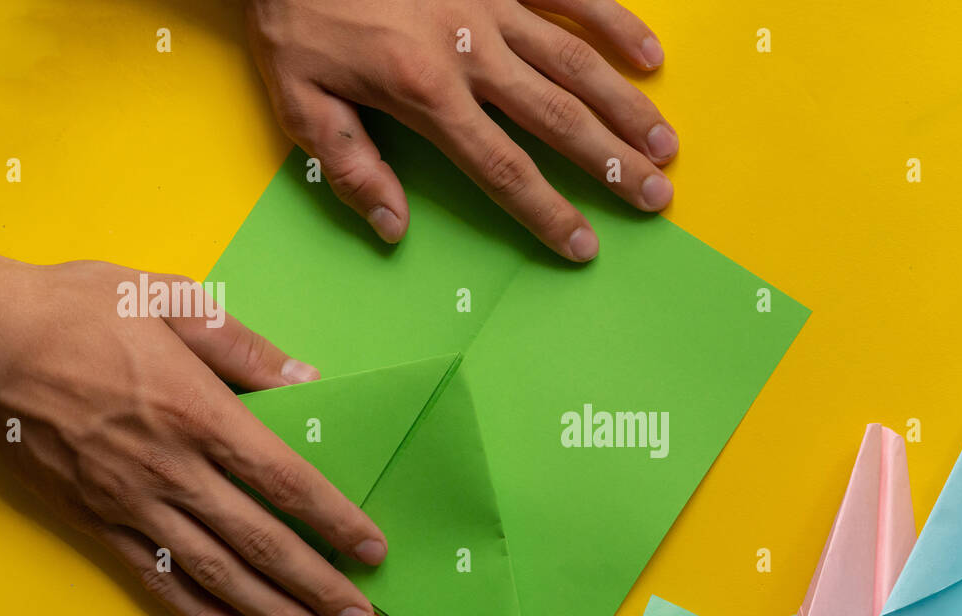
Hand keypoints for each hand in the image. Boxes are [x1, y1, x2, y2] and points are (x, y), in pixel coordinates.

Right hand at [0, 253, 387, 615]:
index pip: (286, 480)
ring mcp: (129, 502)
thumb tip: (311, 380)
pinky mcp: (93, 522)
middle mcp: (170, 469)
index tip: (373, 551)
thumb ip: (246, 348)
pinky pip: (154, 579)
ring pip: (213, 571)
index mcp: (199, 412)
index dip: (335, 520)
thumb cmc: (79, 309)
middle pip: (259, 540)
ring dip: (270, 612)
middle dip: (316, 585)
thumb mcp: (171, 300)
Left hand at [245, 0, 677, 259]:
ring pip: (574, 62)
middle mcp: (470, 50)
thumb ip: (349, 166)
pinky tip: (650, 54)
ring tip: (666, 145)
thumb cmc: (295, 11)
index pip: (501, 169)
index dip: (547, 212)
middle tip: (656, 198)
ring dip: (625, 106)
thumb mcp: (298, 97)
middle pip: (558, 120)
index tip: (584, 246)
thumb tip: (395, 229)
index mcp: (423, 93)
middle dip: (611, 165)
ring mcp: (491, 2)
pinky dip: (612, 21)